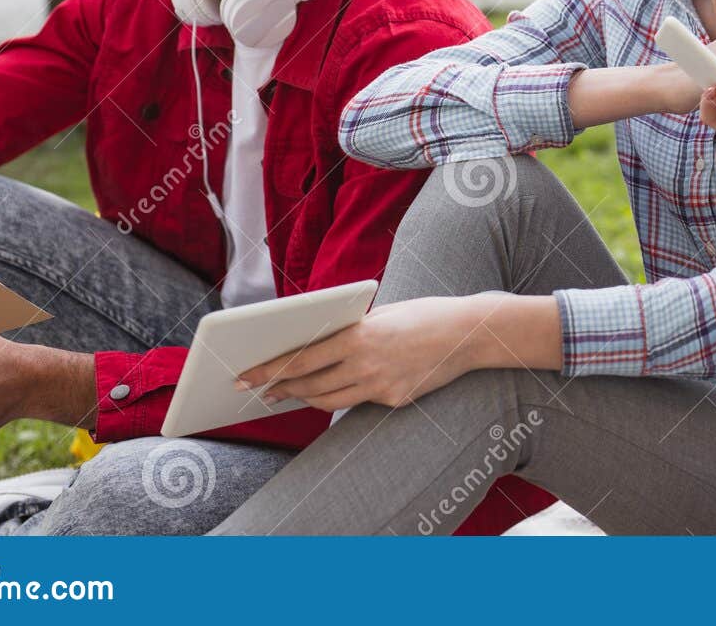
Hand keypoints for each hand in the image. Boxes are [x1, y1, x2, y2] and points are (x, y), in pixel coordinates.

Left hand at [236, 296, 486, 411]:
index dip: (271, 370)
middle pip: (311, 385)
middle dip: (281, 388)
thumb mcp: (381, 314)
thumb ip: (351, 331)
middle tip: (260, 391)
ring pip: (329, 400)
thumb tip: (318, 344)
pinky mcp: (395, 399)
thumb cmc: (424, 315)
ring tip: (288, 394)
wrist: (468, 333)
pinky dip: (342, 395)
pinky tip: (331, 390)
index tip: (247, 376)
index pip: (302, 358)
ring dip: (305, 397)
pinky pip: (359, 400)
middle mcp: (366, 365)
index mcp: (358, 337)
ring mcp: (381, 386)